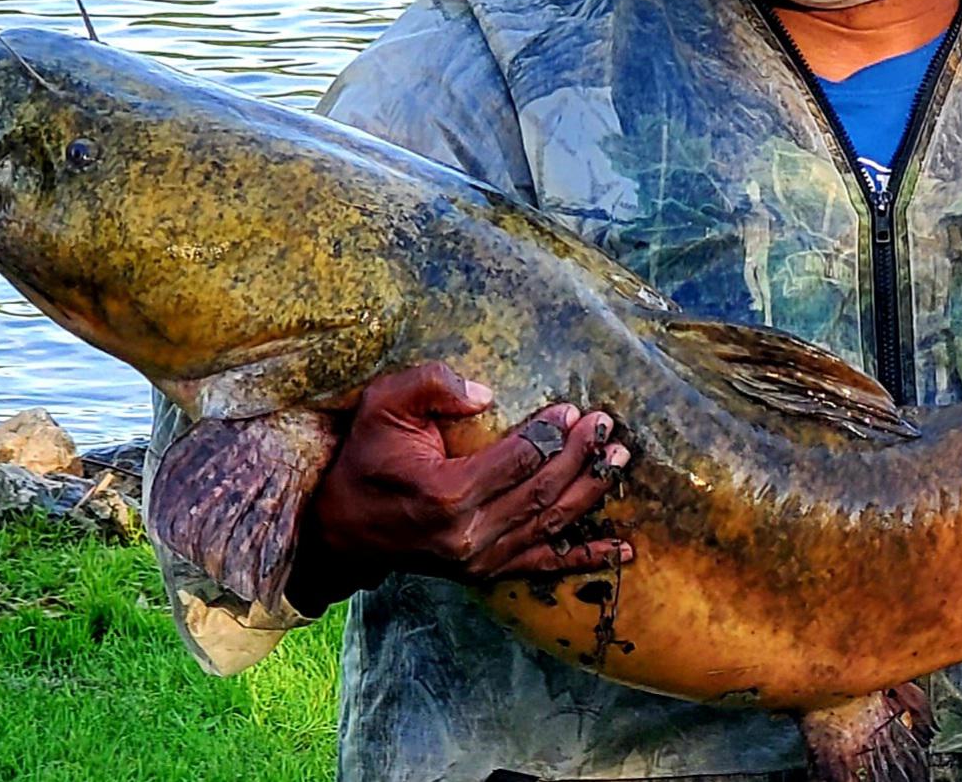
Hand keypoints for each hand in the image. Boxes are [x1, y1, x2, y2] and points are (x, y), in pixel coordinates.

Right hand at [286, 361, 632, 613]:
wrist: (339, 530)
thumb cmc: (364, 460)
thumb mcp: (382, 407)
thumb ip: (431, 387)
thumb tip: (484, 393)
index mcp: (448, 493)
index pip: (520, 459)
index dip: (552, 433)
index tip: (574, 408)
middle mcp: (470, 534)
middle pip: (544, 491)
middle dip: (583, 456)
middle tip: (607, 427)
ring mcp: (480, 559)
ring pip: (551, 523)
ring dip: (592, 492)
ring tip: (620, 461)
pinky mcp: (485, 572)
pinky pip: (543, 565)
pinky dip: (585, 558)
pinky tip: (622, 551)